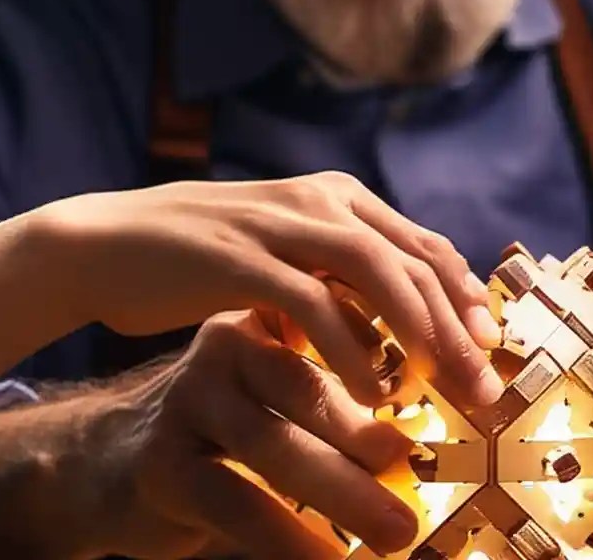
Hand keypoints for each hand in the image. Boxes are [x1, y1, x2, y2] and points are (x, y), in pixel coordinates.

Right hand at [38, 173, 502, 406]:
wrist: (102, 245)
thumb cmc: (200, 263)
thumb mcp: (284, 260)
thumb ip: (338, 279)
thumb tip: (397, 326)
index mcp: (338, 197)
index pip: (426, 247)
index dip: (466, 299)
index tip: (489, 351)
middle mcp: (320, 200)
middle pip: (417, 263)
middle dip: (458, 330)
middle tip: (484, 389)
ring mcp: (281, 223)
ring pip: (379, 274)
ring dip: (418, 335)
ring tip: (438, 393)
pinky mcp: (242, 256)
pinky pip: (315, 303)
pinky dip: (350, 350)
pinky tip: (368, 394)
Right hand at [83, 310, 419, 558]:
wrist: (109, 460)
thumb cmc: (222, 430)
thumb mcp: (278, 398)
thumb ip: (338, 400)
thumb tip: (429, 436)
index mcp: (267, 320)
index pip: (343, 334)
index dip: (400, 366)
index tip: (460, 402)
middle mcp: (226, 349)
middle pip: (309, 391)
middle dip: (372, 439)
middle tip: (424, 478)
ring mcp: (189, 402)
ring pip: (273, 445)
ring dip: (342, 493)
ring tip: (397, 532)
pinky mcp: (163, 462)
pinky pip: (233, 499)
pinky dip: (286, 537)